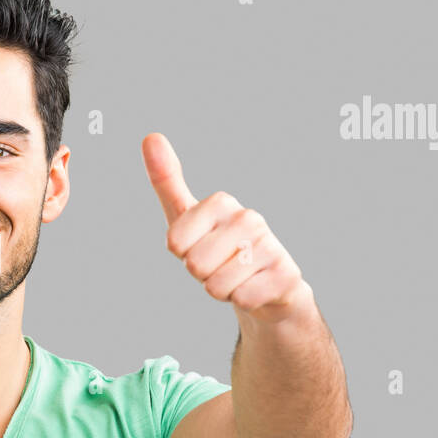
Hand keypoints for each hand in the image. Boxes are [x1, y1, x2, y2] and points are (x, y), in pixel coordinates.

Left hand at [141, 132, 311, 324]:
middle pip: (195, 266)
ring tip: (238, 278)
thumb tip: (151, 136)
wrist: (267, 286)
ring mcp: (271, 246)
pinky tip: (256, 290)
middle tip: (221, 267)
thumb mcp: (187, 217)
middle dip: (202, 276)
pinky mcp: (287, 275)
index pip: (175, 244)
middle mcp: (249, 219)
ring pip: (217, 286)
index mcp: (222, 204)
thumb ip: (167, 181)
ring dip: (223, 290)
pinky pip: (242, 299)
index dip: (184, 255)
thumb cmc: (220, 249)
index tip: (201, 248)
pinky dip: (244, 302)